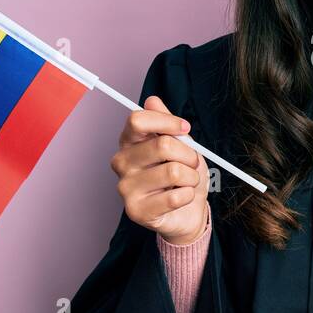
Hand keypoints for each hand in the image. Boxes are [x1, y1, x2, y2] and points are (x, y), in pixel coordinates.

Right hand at [110, 96, 208, 244]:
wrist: (187, 212)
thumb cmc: (182, 175)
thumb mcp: (180, 144)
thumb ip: (166, 122)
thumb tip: (152, 100)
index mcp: (129, 142)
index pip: (138, 120)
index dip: (167, 122)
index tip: (186, 129)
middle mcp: (121, 162)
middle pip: (162, 145)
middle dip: (188, 154)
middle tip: (191, 164)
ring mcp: (126, 188)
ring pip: (173, 171)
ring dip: (191, 177)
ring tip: (186, 182)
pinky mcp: (136, 211)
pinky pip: (176, 196)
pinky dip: (189, 195)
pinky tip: (181, 198)